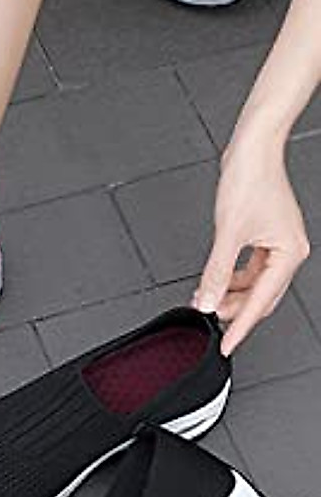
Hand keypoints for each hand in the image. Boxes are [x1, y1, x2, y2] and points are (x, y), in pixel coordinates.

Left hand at [194, 133, 309, 354]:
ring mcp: (278, 243)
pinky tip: (216, 282)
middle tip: (210, 319)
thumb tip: (209, 299)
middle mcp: (288, 251)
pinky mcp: (265, 235)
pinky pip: (251, 268)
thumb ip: (217, 272)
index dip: (241, 326)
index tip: (227, 345)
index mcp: (289, 253)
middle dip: (235, 310)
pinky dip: (234, 277)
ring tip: (207, 300)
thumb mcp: (228, 234)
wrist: (252, 151)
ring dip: (232, 294)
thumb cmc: (249, 181)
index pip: (261, 302)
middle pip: (261, 295)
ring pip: (255, 283)